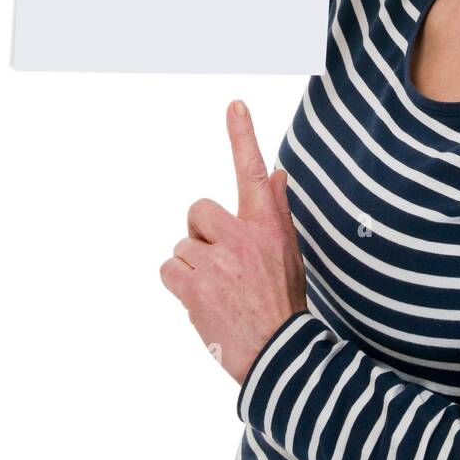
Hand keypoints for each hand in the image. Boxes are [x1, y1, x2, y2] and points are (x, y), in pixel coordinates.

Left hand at [159, 101, 306, 384]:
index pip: (255, 171)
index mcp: (267, 225)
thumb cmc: (282, 304)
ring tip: (216, 293)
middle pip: (198, 211)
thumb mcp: (289, 254)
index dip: (243, 136)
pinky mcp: (195, 284)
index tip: (234, 104)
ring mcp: (217, 259)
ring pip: (182, 246)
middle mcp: (242, 235)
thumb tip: (278, 173)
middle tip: (218, 265)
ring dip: (192, 269)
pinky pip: (169, 270)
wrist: (277, 355)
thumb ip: (278, 211)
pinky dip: (179, 286)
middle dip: (200, 235)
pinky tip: (201, 303)